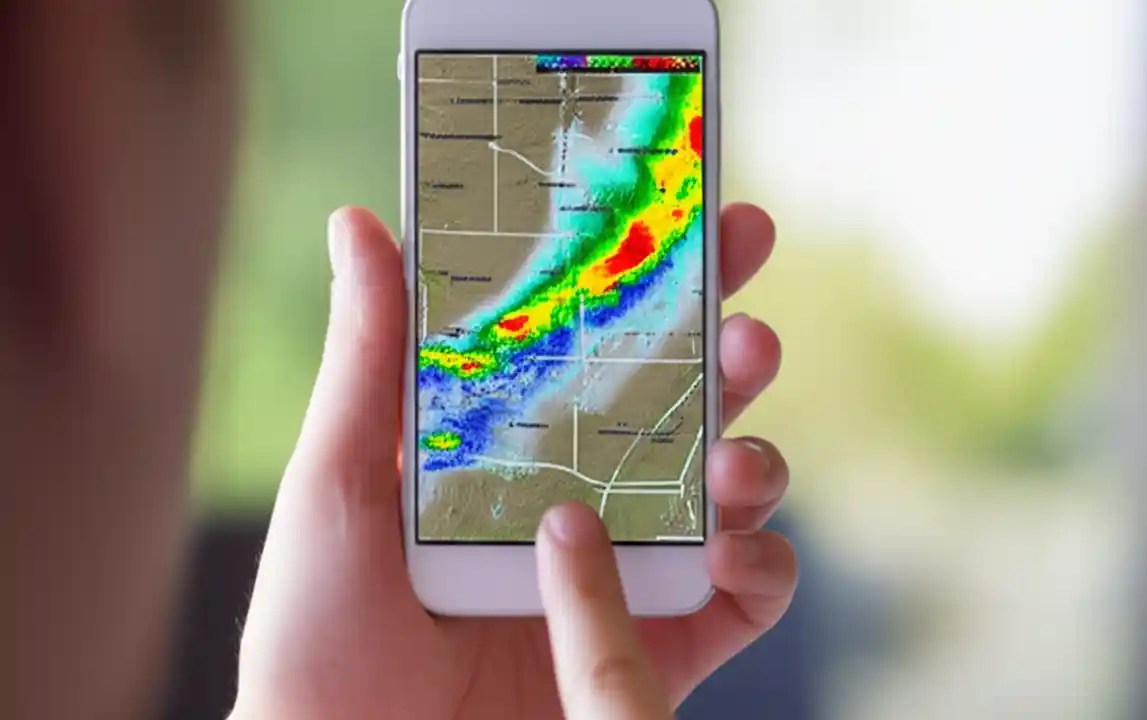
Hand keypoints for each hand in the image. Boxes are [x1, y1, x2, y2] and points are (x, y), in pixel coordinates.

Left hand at [231, 205, 795, 718]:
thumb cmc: (321, 624)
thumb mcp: (340, 478)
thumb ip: (368, 358)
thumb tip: (360, 222)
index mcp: (515, 438)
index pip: (603, 339)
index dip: (660, 278)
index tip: (702, 217)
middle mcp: (583, 490)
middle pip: (684, 401)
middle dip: (731, 353)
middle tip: (746, 330)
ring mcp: (627, 566)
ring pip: (730, 488)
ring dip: (755, 457)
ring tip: (730, 458)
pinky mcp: (660, 645)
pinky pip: (745, 598)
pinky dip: (764, 566)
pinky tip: (734, 552)